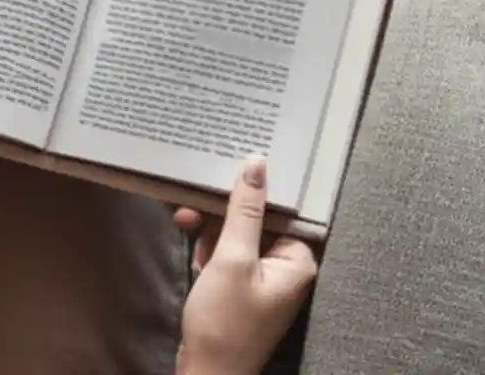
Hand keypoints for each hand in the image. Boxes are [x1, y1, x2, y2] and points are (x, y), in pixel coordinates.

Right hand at [173, 158, 317, 374]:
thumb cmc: (224, 321)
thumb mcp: (232, 259)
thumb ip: (244, 210)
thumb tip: (257, 162)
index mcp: (299, 257)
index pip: (284, 208)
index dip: (259, 186)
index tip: (234, 162)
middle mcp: (288, 265)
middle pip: (259, 220)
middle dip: (224, 211)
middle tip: (193, 202)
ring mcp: (265, 278)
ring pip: (239, 235)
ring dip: (212, 230)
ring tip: (186, 222)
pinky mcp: (243, 288)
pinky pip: (230, 255)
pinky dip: (211, 250)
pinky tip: (193, 247)